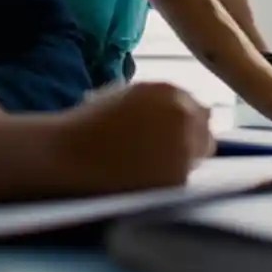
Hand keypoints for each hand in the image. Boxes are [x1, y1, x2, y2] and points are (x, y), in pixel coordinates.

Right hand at [53, 82, 214, 194]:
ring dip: (181, 162)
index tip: (169, 140)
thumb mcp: (127, 96)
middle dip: (191, 143)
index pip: (198, 111)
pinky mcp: (178, 174)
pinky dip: (169, 181)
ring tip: (146, 169)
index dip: (185, 128)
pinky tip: (143, 180)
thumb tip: (194, 112)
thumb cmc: (87, 125)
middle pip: (205, 133)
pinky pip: (184, 178)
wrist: (65, 153)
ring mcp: (184, 144)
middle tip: (163, 158)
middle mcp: (183, 113)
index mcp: (169, 91)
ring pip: (198, 156)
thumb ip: (160, 102)